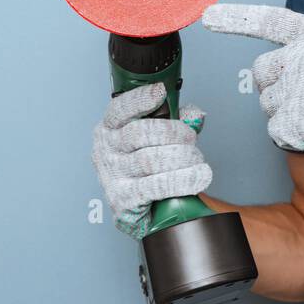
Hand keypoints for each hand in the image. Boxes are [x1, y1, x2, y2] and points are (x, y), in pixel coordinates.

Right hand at [91, 82, 210, 238]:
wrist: (142, 210)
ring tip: (197, 161)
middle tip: (191, 139)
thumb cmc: (148, 168)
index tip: (161, 92)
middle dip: (174, 133)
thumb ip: (178, 120)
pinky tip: (197, 178)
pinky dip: (181, 181)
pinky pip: (155, 186)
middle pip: (140, 133)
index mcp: (110, 129)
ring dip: (182, 158)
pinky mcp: (123, 200)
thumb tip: (195, 115)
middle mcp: (105, 150)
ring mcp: (112, 176)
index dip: (140, 100)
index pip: (119, 109)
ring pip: (151, 160)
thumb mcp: (159, 138)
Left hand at [202, 3, 303, 175]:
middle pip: (262, 72)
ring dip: (288, 114)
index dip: (236, 18)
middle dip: (275, 86)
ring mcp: (296, 89)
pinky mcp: (296, 121)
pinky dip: (294, 137)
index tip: (208, 16)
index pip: (268, 21)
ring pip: (270, 105)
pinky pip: (277, 131)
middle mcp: (302, 57)